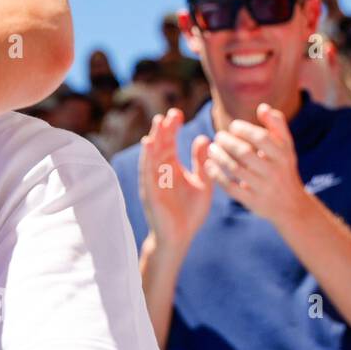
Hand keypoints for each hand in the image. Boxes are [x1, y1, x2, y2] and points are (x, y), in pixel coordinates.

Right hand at [138, 108, 212, 253]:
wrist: (180, 237)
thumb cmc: (190, 212)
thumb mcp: (202, 183)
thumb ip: (201, 162)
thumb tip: (204, 138)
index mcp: (171, 168)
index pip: (169, 143)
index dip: (172, 128)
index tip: (178, 113)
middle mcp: (159, 172)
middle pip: (159, 145)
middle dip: (164, 129)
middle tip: (171, 113)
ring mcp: (152, 181)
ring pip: (151, 155)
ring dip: (154, 139)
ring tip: (158, 123)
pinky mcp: (150, 191)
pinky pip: (147, 171)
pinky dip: (147, 157)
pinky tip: (149, 145)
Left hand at [205, 103, 308, 225]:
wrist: (292, 206)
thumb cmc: (283, 168)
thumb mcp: (286, 148)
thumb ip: (276, 126)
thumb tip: (262, 107)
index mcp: (283, 155)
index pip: (261, 138)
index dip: (244, 129)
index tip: (233, 126)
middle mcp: (274, 171)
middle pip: (245, 153)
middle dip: (227, 142)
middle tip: (218, 136)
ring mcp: (263, 188)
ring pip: (235, 170)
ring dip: (219, 157)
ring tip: (211, 148)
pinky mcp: (252, 202)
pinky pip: (230, 188)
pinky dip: (217, 175)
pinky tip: (208, 165)